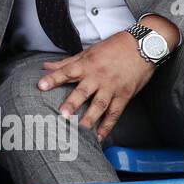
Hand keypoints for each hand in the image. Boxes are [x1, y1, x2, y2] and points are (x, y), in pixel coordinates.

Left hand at [37, 31, 154, 142]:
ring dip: (89, 118)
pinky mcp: (124, 96)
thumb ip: (66, 62)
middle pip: (83, 91)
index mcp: (87, 64)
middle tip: (62, 114)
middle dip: (72, 103)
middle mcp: (98, 77)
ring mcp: (112, 87)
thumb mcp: (89, 51)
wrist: (143, 46)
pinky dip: (108, 126)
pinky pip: (115, 113)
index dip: (53, 78)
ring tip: (80, 131)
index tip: (40, 85)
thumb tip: (45, 67)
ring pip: (100, 105)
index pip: (67, 71)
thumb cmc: (114, 47)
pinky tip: (99, 137)